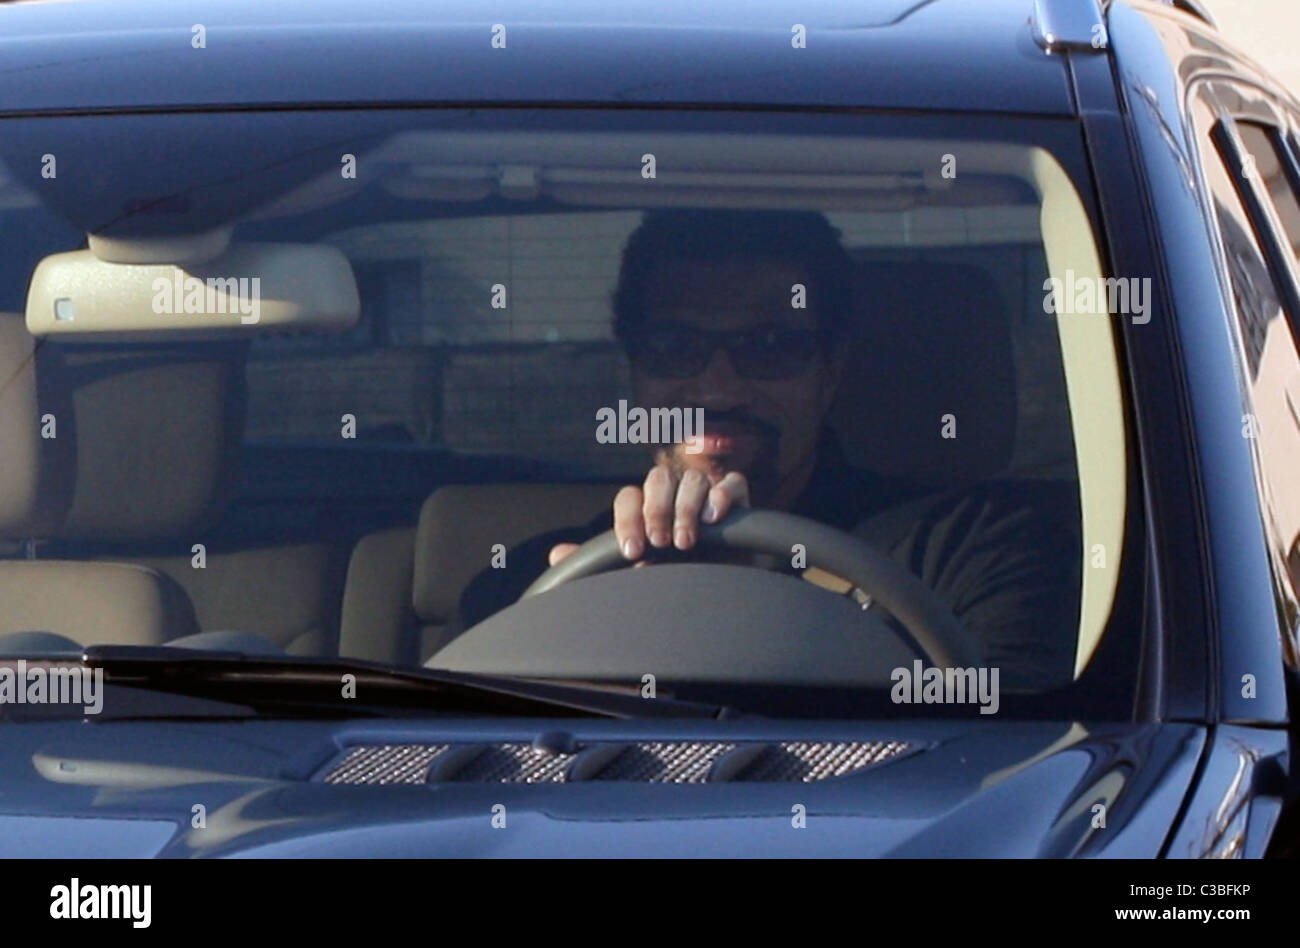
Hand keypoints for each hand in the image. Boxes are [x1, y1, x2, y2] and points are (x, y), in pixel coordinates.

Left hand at [548, 466, 749, 565]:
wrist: (726, 596)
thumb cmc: (676, 580)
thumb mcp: (636, 573)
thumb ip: (598, 562)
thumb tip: (557, 553)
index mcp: (646, 509)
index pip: (629, 497)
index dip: (627, 520)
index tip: (633, 551)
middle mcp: (674, 495)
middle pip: (659, 479)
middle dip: (656, 510)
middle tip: (660, 543)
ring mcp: (706, 494)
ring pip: (692, 480)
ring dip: (686, 508)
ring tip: (686, 542)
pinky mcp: (737, 500)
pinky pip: (731, 483)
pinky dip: (722, 495)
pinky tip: (714, 518)